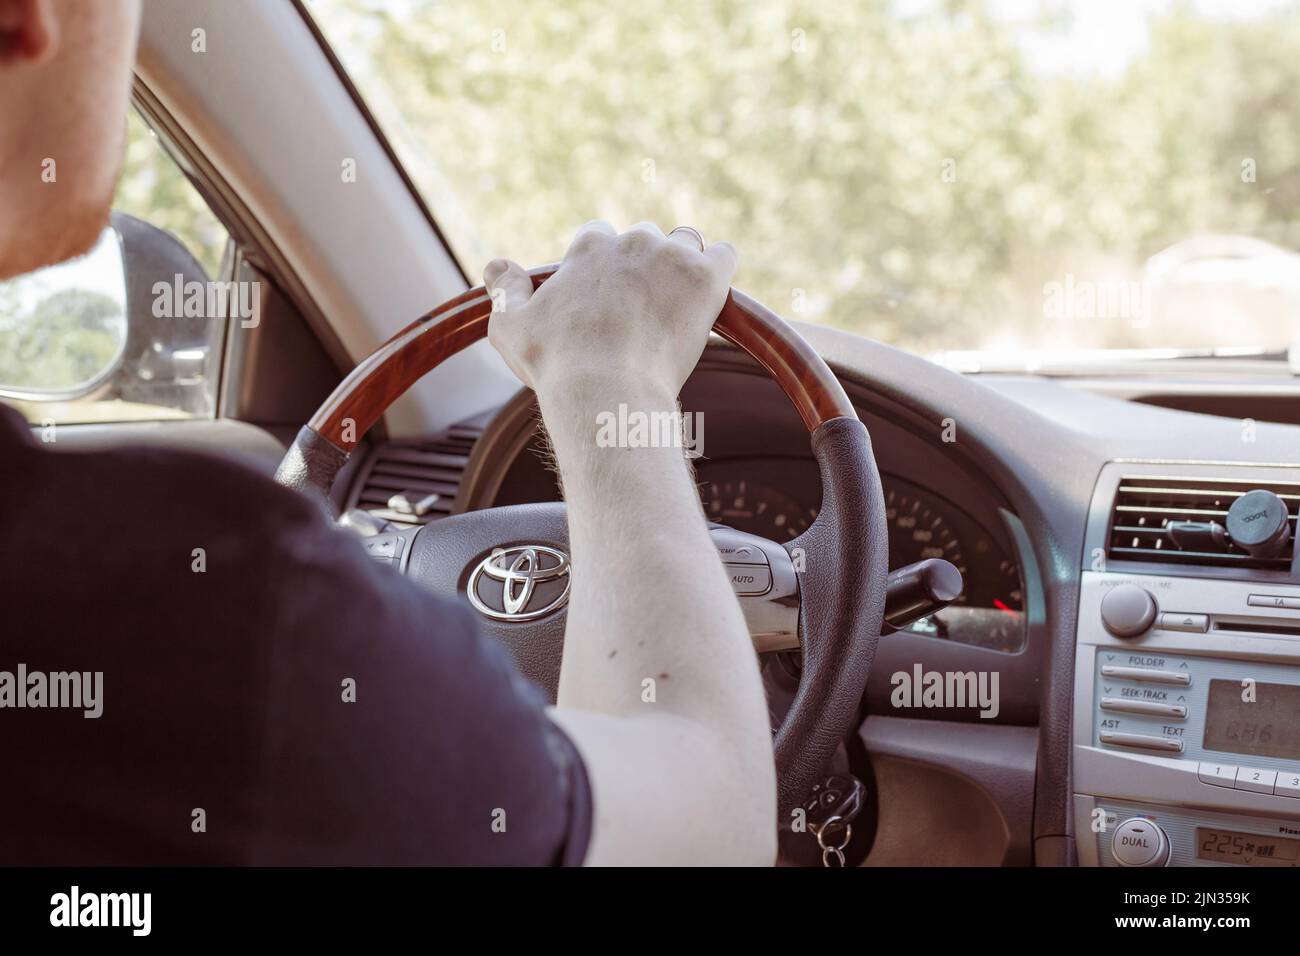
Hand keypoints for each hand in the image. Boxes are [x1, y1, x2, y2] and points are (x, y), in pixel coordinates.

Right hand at [484, 221, 736, 406]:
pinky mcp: (705, 277)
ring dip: (682, 264)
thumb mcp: (510, 328)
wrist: (606, 392)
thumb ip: (504, 290)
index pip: (601, 237)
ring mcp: (672, 256)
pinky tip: (710, 297)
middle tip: (644, 308)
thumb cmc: (555, 366)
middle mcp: (631, 241)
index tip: (608, 298)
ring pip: (686, 242)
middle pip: (645, 238)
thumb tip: (496, 265)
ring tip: (677, 303)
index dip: (604, 268)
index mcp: (589, 248)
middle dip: (644, 265)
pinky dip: (719, 272)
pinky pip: (725, 255)